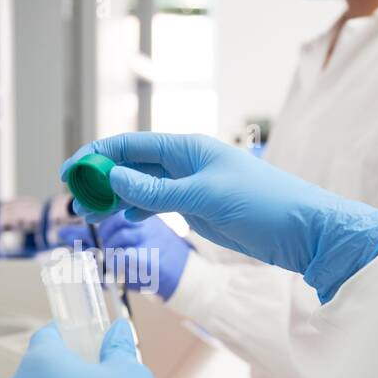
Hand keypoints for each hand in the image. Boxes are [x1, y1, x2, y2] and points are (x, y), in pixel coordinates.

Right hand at [61, 133, 377, 302]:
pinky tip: (126, 219)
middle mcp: (186, 162)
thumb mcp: (204, 198)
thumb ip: (156, 190)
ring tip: (92, 215)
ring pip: (141, 184)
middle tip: (75, 201)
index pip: (130, 144)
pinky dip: (138, 208)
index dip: (96, 156)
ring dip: (115, 196)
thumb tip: (113, 176)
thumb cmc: (264, 206)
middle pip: (130, 163)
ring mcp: (192, 185)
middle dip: (100, 178)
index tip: (70, 173)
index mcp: (187, 148)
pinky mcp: (200, 207)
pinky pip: (158, 202)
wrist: (306, 232)